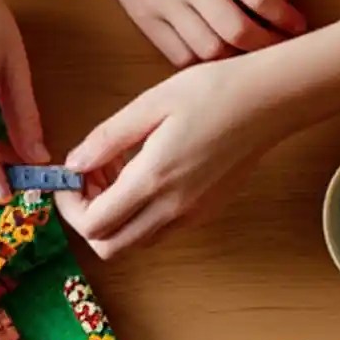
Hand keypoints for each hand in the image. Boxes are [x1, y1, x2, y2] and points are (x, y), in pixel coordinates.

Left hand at [59, 54, 292, 258]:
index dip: (69, 207)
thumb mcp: (150, 104)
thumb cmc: (214, 92)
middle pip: (109, 247)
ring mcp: (191, 215)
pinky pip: (158, 230)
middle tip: (88, 180)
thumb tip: (73, 164)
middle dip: (87, 220)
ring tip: (115, 173)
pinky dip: (138, 214)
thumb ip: (107, 139)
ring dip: (113, 219)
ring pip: (134, 242)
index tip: (69, 178)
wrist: (270, 100)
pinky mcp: (204, 212)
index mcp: (153, 180)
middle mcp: (172, 209)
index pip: (93, 225)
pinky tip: (142, 174)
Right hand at [83, 0, 305, 65]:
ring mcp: (162, 1)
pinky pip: (178, 54)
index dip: (285, 17)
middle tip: (278, 46)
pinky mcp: (142, 17)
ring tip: (249, 51)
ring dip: (235, 57)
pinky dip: (202, 60)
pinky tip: (215, 51)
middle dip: (265, 45)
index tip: (297, 26)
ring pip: (208, 49)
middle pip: (236, 31)